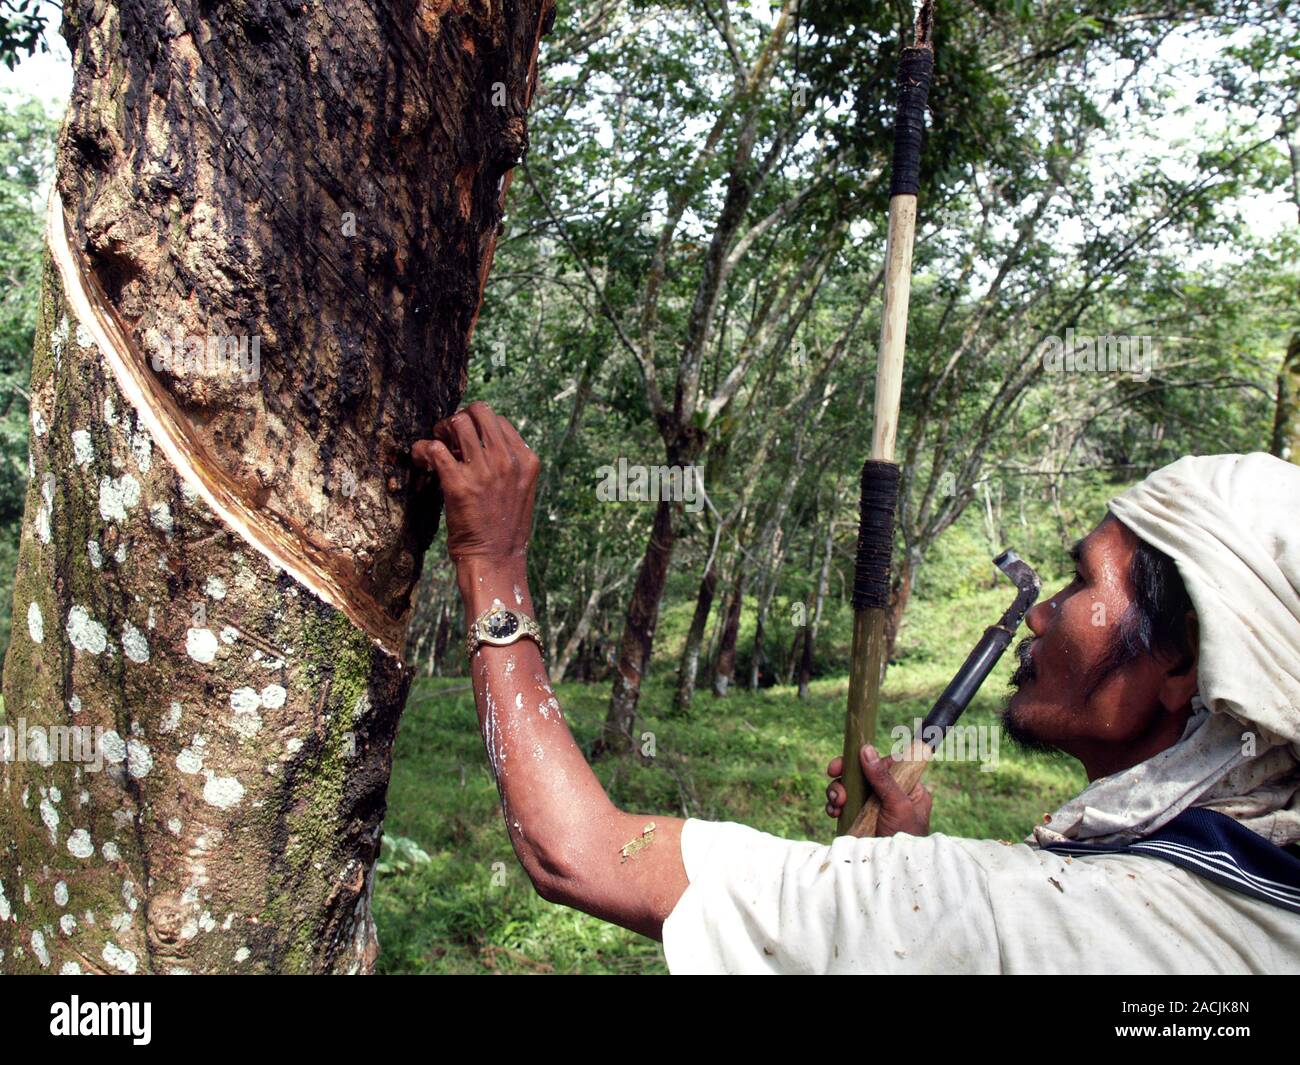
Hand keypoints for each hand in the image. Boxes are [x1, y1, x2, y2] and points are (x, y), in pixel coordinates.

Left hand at [412, 401, 539, 564]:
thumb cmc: (504, 529)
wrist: (495, 561)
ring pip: (457, 422)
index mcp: (526, 460)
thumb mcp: (520, 490)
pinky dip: (422, 450)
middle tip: (448, 439)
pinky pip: (434, 448)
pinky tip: (421, 461)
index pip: (498, 420)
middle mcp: (507, 461)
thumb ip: (508, 464)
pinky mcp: (458, 484)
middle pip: (479, 412)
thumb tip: (477, 444)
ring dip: (440, 431)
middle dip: (459, 420)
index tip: (465, 443)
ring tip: (435, 449)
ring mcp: (484, 471)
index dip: (477, 426)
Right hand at [825, 744, 932, 837]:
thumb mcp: (897, 805)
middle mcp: (889, 795)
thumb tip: (867, 749)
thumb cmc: (904, 838)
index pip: (884, 764)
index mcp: (908, 788)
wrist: (892, 872)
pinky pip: (842, 805)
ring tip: (836, 802)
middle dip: (846, 776)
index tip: (848, 760)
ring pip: (849, 788)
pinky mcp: (858, 820)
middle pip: (862, 774)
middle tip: (832, 774)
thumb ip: (882, 778)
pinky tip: (833, 812)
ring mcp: (872, 808)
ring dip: (837, 791)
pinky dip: (834, 805)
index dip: (864, 759)